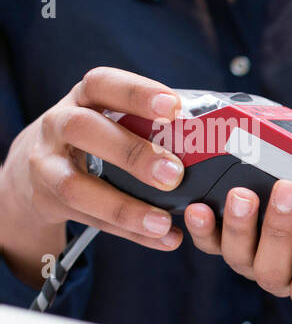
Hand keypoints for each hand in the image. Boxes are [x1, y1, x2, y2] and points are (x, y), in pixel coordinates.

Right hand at [0, 67, 184, 285]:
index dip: (136, 93)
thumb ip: (153, 123)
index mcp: (84, 97)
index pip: (102, 83)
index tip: (174, 107)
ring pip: (75, 186)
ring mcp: (46, 164)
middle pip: (83, 129)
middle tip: (174, 174)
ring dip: (124, 207)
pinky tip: (164, 240)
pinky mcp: (48, 200)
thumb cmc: (99, 136)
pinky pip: (88, 221)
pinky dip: (129, 233)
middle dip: (130, 152)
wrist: (38, 166)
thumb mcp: (113, 117)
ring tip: (164, 222)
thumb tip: (220, 130)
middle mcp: (58, 125)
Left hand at [183, 185, 291, 323]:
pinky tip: (202, 207)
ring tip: (245, 194)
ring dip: (241, 225)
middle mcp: (280, 276)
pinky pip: (209, 242)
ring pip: (240, 255)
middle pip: (273, 268)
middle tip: (290, 192)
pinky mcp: (224, 240)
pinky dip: (203, 227)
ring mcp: (250, 259)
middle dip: (281, 230)